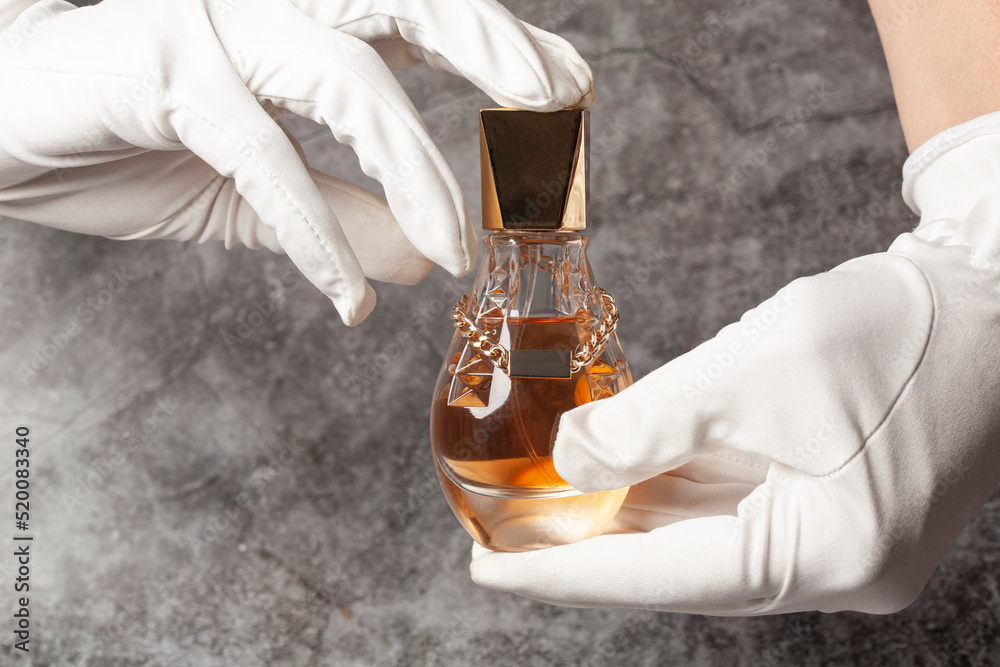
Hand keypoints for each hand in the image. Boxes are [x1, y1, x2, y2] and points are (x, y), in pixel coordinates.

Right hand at [0, 0, 593, 323]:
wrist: (1, 120)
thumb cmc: (126, 139)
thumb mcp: (255, 190)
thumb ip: (340, 212)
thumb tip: (424, 263)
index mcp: (307, 26)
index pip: (424, 22)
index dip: (503, 45)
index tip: (569, 91)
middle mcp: (272, 7)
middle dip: (486, 38)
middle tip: (553, 99)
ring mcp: (215, 23)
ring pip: (345, 73)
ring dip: (413, 169)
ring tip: (457, 253)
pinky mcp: (160, 67)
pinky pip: (257, 151)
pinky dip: (310, 229)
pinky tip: (345, 300)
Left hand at [471, 115, 999, 614]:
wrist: (990, 298)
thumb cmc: (894, 331)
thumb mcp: (751, 372)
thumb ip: (649, 426)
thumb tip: (570, 463)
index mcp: (828, 553)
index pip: (665, 575)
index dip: (567, 573)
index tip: (489, 572)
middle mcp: (834, 568)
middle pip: (679, 566)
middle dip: (588, 548)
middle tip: (502, 538)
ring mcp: (837, 543)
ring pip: (702, 540)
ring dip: (624, 520)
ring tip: (541, 509)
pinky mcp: (833, 509)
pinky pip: (732, 513)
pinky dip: (669, 495)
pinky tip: (612, 481)